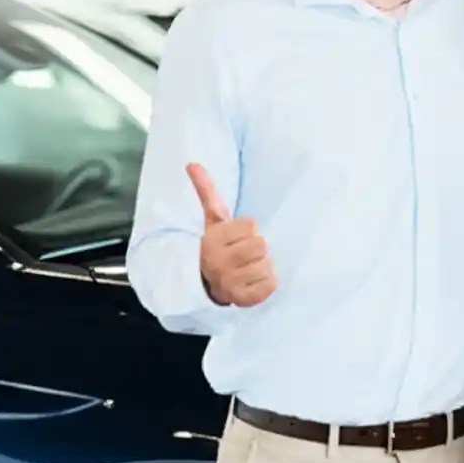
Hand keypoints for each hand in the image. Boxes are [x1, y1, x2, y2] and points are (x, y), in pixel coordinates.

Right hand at [187, 163, 276, 306]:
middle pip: (261, 245)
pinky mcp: (243, 299)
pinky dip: (267, 283)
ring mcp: (230, 283)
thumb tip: (192, 163)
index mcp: (212, 241)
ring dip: (263, 266)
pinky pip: (271, 285)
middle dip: (257, 248)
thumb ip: (205, 191)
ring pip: (268, 266)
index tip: (236, 237)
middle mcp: (219, 263)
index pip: (251, 225)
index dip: (247, 229)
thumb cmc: (216, 246)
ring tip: (248, 268)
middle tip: (245, 253)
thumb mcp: (211, 220)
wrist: (205, 283)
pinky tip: (253, 281)